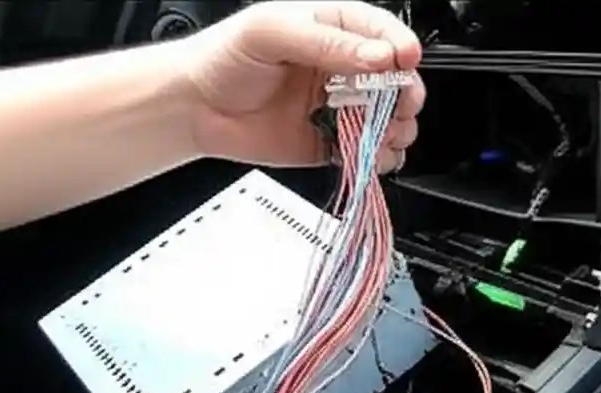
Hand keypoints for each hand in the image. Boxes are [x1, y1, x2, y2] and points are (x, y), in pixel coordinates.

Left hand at [181, 1, 425, 172]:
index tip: (405, 60)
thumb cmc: (224, 58)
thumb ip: (325, 43)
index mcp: (332, 28)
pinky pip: (369, 151)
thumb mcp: (272, 33)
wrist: (194, 108)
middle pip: (396, 79)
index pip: (381, 31)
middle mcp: (342, 67)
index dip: (400, 45)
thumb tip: (375, 56)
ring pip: (391, 118)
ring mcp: (340, 106)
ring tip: (383, 134)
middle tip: (400, 105)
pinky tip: (371, 155)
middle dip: (406, 93)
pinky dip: (379, 157)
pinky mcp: (333, 142)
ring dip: (398, 128)